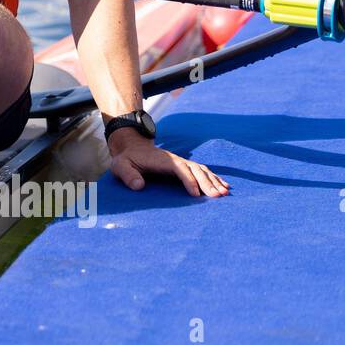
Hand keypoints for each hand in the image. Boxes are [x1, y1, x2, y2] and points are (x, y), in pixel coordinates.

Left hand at [108, 129, 229, 197]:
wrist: (132, 148)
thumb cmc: (126, 159)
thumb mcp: (120, 166)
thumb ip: (128, 175)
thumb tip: (138, 186)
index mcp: (163, 161)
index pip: (180, 170)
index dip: (189, 181)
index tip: (196, 194)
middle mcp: (176, 160)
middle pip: (195, 170)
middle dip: (207, 183)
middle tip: (218, 196)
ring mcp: (182, 163)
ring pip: (202, 171)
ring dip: (214, 181)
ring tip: (225, 193)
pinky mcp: (184, 167)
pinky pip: (202, 172)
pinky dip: (214, 178)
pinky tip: (224, 186)